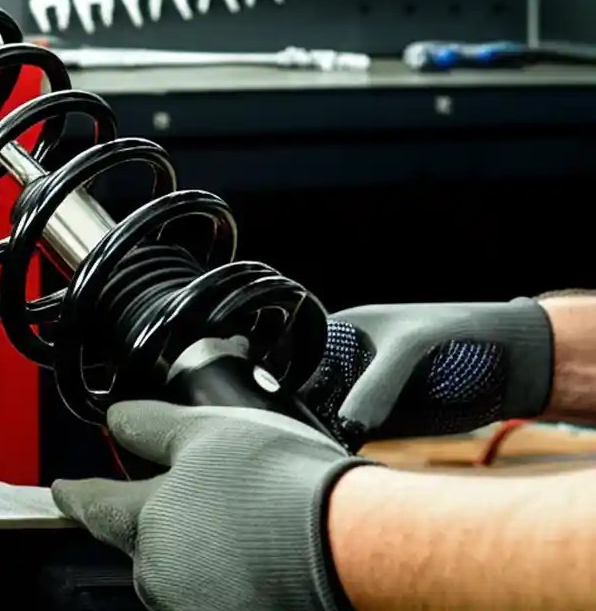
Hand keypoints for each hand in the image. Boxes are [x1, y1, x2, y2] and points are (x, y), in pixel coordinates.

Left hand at [51, 401, 373, 610]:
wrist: (352, 547)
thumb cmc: (285, 487)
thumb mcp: (208, 431)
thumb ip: (152, 428)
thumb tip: (118, 420)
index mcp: (147, 520)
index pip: (94, 504)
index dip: (77, 493)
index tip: (63, 489)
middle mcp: (160, 573)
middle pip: (144, 545)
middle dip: (166, 525)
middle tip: (213, 502)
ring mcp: (195, 604)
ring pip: (184, 574)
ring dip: (206, 554)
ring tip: (256, 528)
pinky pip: (219, 595)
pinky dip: (236, 579)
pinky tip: (268, 560)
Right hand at [299, 299, 553, 445]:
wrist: (516, 363)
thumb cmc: (462, 335)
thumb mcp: (411, 351)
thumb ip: (376, 385)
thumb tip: (346, 425)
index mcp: (344, 331)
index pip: (296, 356)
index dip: (281, 378)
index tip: (272, 406)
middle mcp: (349, 362)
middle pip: (306, 391)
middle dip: (296, 412)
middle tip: (290, 435)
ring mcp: (367, 392)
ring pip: (327, 417)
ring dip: (319, 434)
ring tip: (310, 451)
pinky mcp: (386, 420)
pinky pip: (354, 437)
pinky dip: (344, 448)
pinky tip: (338, 457)